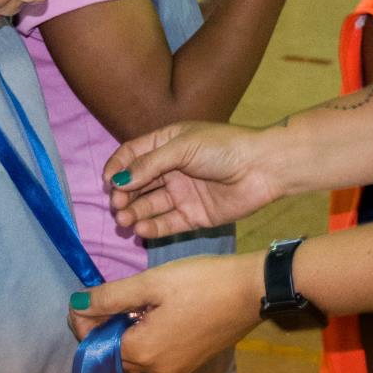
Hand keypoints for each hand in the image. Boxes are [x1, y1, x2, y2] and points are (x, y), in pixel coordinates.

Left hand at [69, 251, 265, 372]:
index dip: (86, 322)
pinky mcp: (193, 362)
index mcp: (142, 350)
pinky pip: (160, 355)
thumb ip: (110, 297)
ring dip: (130, 334)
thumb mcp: (151, 282)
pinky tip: (161, 313)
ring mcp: (177, 369)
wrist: (251, 290)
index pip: (97, 343)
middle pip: (116, 353)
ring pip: (139, 356)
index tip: (86, 300)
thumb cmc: (200, 282)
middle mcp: (157, 369)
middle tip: (112, 298)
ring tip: (139, 303)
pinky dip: (152, 338)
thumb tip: (75, 305)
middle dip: (107, 329)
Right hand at [105, 121, 283, 238]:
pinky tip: (141, 228)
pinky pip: (168, 223)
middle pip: (137, 184)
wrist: (263, 168)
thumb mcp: (182, 147)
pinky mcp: (194, 216)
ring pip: (150, 205)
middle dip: (124, 195)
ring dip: (134, 213)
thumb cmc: (224, 147)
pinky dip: (152, 227)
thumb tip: (118, 180)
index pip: (132, 155)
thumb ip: (150, 164)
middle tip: (117, 206)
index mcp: (167, 144)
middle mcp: (172, 169)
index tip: (108, 183)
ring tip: (124, 220)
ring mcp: (183, 193)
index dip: (117, 168)